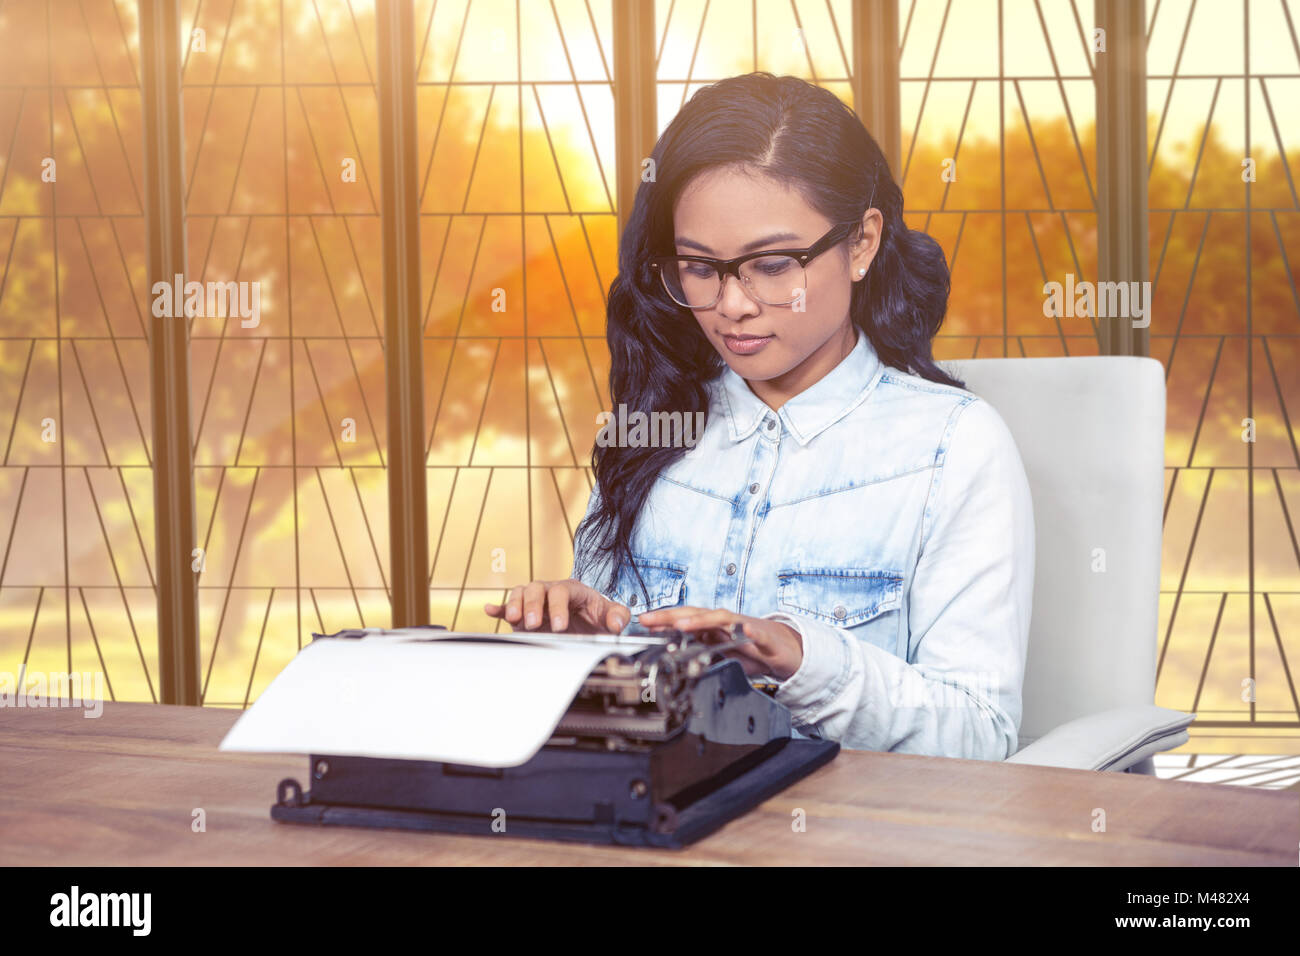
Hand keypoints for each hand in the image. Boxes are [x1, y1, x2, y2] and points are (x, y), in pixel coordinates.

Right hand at [484, 579, 630, 634]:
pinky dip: (499, 608)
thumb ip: (618, 616)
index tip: (560, 626)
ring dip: (515, 605)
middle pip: (537, 588)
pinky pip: (508, 606)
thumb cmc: (595, 616)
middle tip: (534, 624)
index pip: (561, 591)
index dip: (558, 607)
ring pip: (521, 593)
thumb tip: (617, 624)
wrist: (585, 623)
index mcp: (572, 589)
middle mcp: (551, 590)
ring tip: (514, 620)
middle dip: (534, 605)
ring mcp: (536, 600)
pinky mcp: (524, 612)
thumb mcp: (610, 616)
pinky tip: (490, 610)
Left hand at [636, 605, 803, 679]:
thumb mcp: (722, 652)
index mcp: (715, 626)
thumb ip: (700, 649)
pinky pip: (757, 634)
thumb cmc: (753, 649)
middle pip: (697, 614)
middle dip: (673, 615)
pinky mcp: (766, 639)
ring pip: (722, 619)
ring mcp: (745, 627)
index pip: (686, 618)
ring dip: (702, 620)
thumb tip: (673, 653)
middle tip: (651, 619)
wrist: (787, 650)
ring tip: (684, 623)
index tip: (643, 621)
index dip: (664, 619)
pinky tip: (743, 630)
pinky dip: (750, 631)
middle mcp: (727, 622)